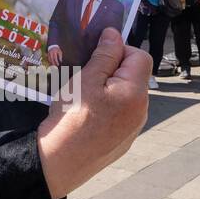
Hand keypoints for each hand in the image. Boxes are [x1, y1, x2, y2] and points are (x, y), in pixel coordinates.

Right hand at [37, 29, 150, 198]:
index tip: (95, 56)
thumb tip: (114, 34)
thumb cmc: (71, 119)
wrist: (58, 164)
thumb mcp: (85, 80)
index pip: (139, 56)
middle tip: (85, 75)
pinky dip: (106, 108)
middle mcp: (141, 110)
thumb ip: (104, 55)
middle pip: (134, 76)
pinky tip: (86, 116)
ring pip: (125, 95)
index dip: (118, 50)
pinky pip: (119, 114)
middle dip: (112, 70)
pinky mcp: (122, 141)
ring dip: (107, 89)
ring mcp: (133, 128)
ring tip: (82, 97)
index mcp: (135, 92)